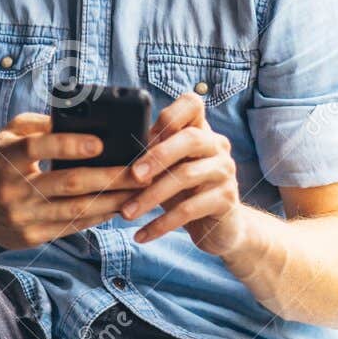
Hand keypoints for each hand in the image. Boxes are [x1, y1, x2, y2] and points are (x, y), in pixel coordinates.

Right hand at [0, 113, 141, 247]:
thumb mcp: (8, 134)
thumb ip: (41, 124)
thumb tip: (81, 118)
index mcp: (6, 157)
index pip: (39, 148)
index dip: (71, 145)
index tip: (101, 143)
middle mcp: (12, 189)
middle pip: (68, 183)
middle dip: (110, 178)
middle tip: (140, 171)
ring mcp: (21, 217)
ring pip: (75, 210)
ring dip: (111, 201)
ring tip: (138, 191)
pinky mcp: (28, 238)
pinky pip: (70, 228)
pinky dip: (96, 218)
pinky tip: (116, 207)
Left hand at [120, 93, 247, 254]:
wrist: (222, 227)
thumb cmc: (186, 192)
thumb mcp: (169, 169)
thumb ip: (151, 154)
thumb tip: (111, 150)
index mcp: (201, 131)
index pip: (192, 104)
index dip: (170, 114)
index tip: (147, 135)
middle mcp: (217, 146)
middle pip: (190, 139)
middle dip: (157, 156)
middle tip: (133, 176)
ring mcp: (225, 172)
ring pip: (186, 177)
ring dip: (151, 196)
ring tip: (127, 213)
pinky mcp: (226, 200)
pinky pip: (189, 210)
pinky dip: (161, 224)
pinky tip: (142, 234)